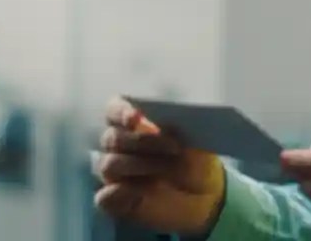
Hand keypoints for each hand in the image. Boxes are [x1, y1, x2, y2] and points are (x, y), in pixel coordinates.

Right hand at [92, 96, 225, 235]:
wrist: (204, 194)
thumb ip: (180, 126)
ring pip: (110, 164)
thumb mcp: (195, 140)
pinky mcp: (115, 200)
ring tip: (169, 167)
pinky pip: (105, 197)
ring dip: (141, 164)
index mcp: (133, 124)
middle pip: (113, 138)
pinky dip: (120, 193)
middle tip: (173, 147)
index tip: (136, 116)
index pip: (114, 111)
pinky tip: (142, 193)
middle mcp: (119, 146)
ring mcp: (115, 174)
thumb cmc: (195, 159)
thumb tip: (170, 120)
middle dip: (143, 141)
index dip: (121, 111)